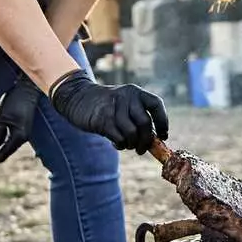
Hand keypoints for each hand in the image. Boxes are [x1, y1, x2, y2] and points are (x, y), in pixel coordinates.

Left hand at [0, 76, 39, 164]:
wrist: (27, 88)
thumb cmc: (14, 102)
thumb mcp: (0, 118)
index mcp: (18, 138)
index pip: (0, 156)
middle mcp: (21, 139)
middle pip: (1, 151)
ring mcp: (20, 133)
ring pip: (2, 143)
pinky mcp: (18, 127)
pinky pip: (5, 136)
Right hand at [50, 70, 169, 152]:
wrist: (78, 97)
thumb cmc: (107, 105)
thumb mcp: (125, 102)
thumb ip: (138, 116)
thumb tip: (155, 141)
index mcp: (136, 92)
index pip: (156, 105)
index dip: (163, 122)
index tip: (163, 136)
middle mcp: (127, 97)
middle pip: (145, 123)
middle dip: (146, 140)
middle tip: (142, 149)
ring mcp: (114, 108)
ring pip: (132, 133)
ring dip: (132, 145)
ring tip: (127, 145)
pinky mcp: (102, 120)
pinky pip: (119, 138)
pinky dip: (120, 145)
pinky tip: (116, 144)